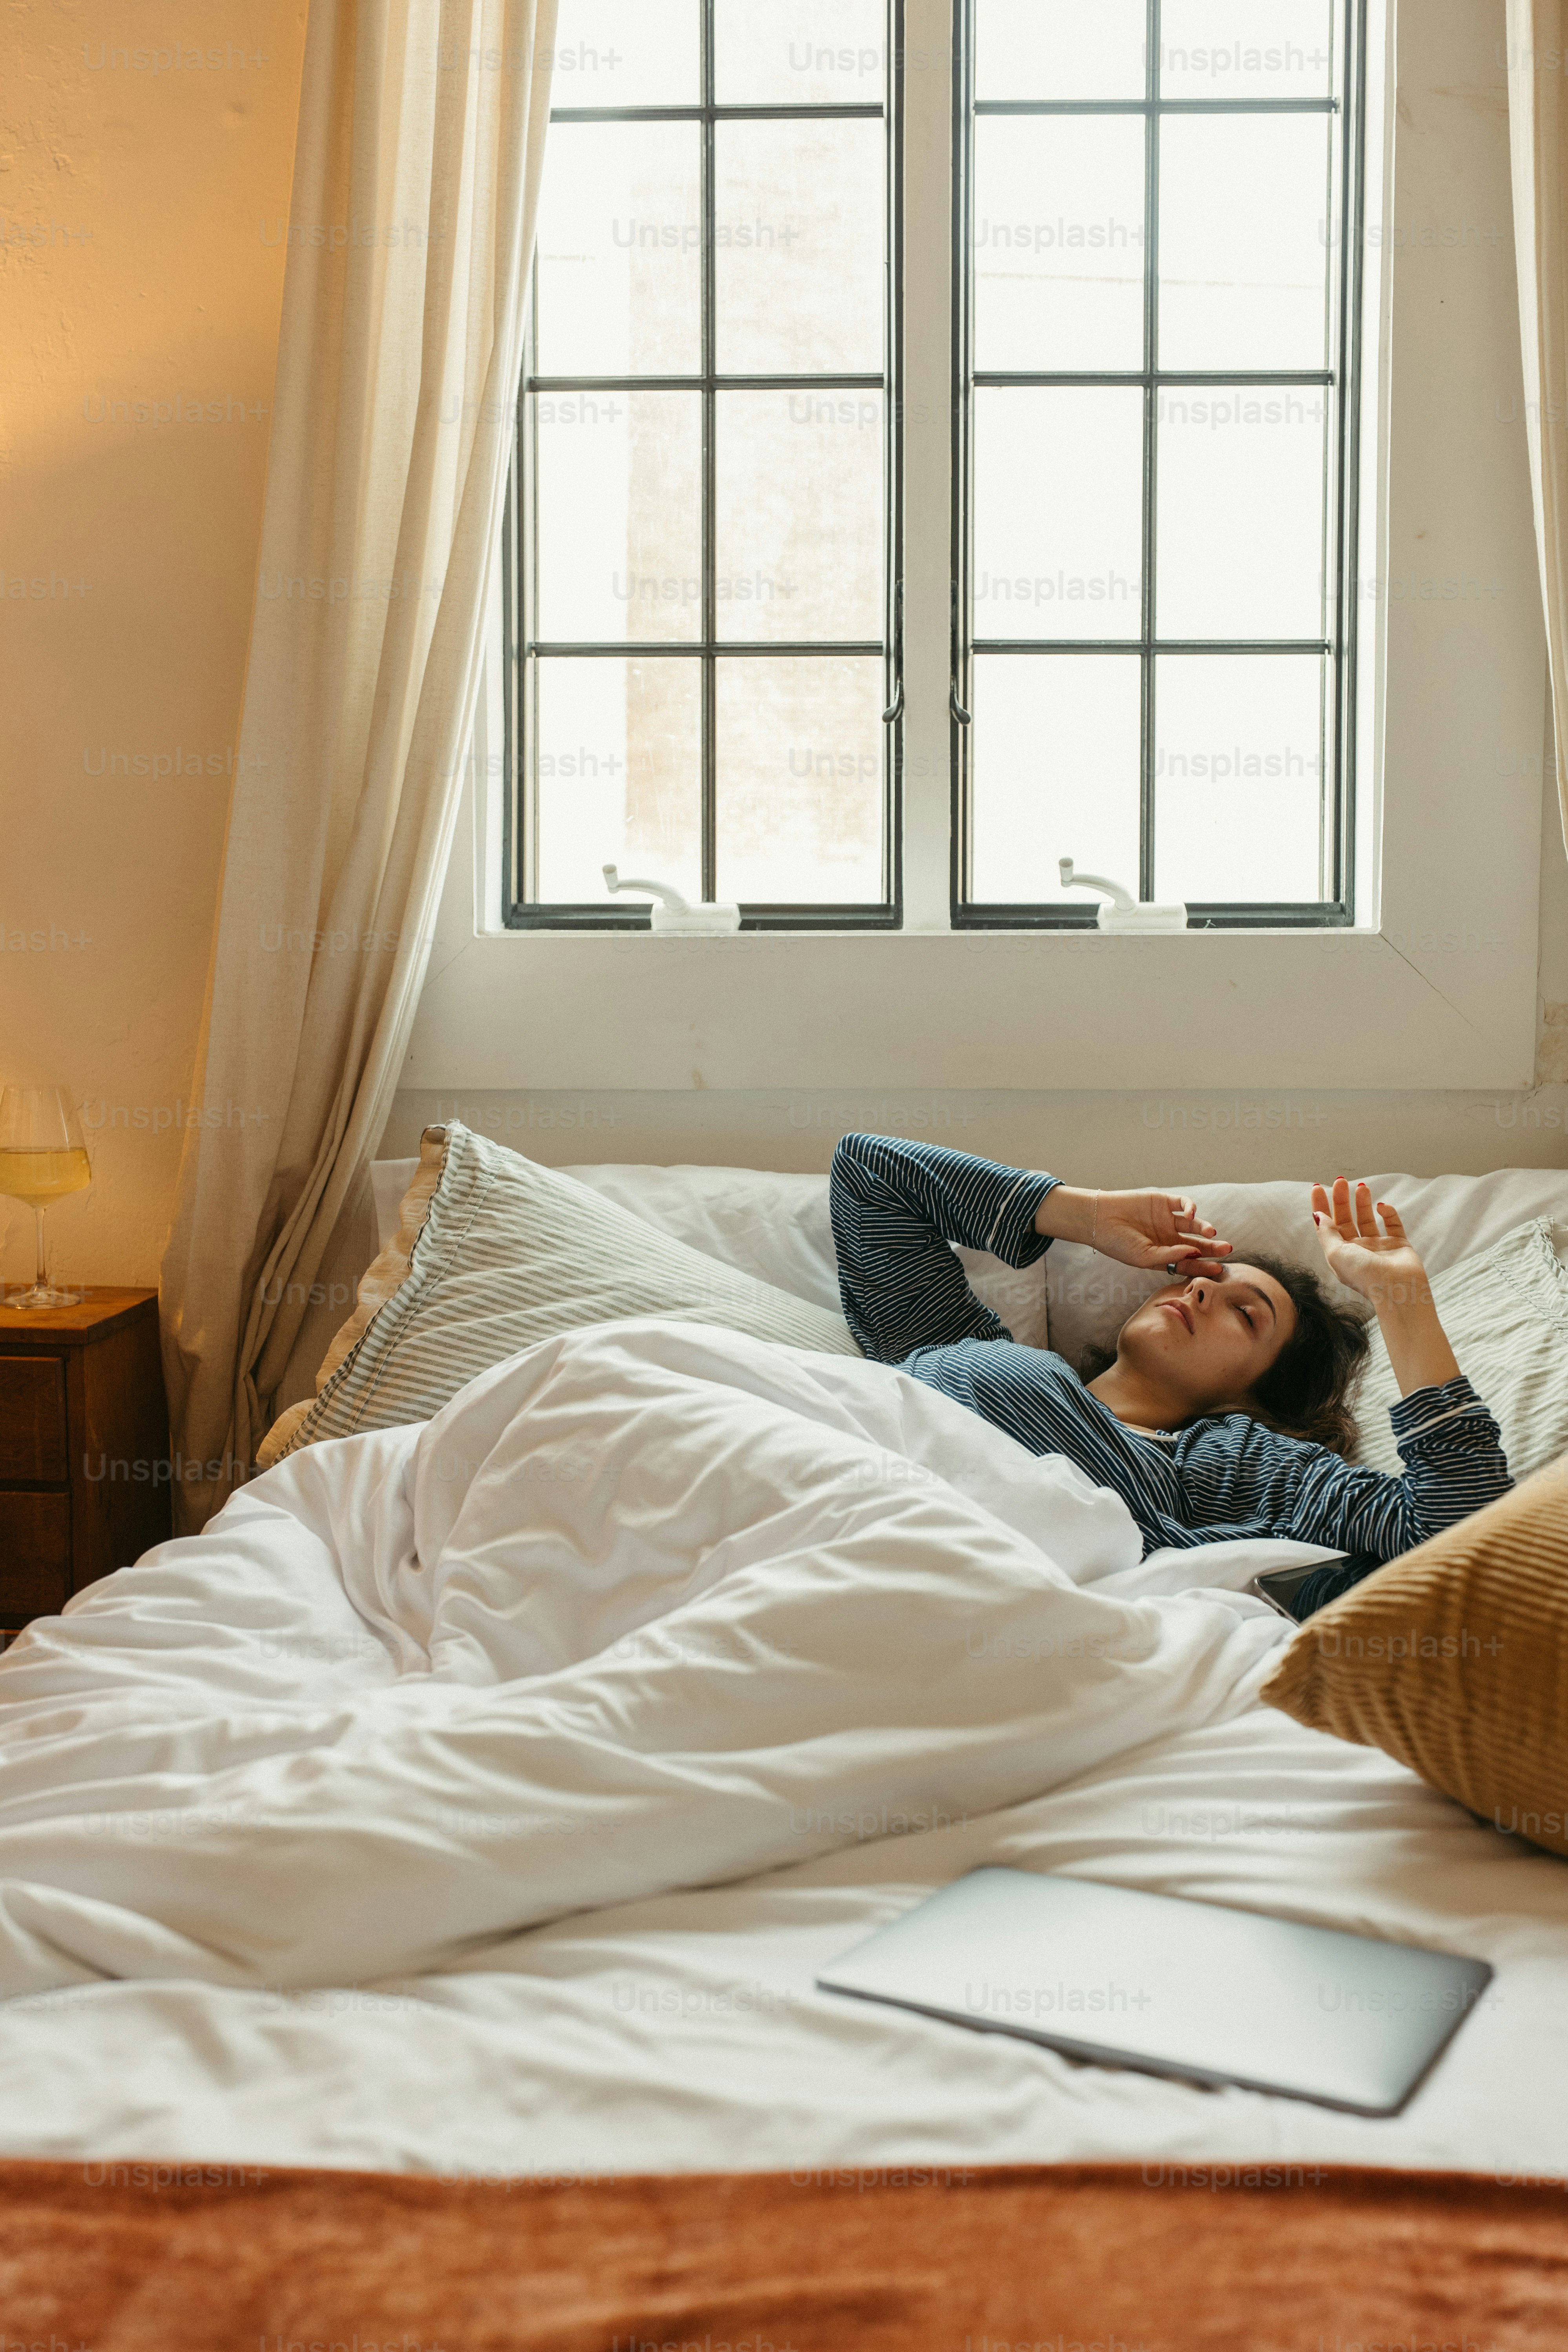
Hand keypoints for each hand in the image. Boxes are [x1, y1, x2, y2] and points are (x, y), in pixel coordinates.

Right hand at [1037, 1186, 1232, 1274]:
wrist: (1098, 1219)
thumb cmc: (1118, 1244)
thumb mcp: (1144, 1257)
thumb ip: (1169, 1257)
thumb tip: (1194, 1254)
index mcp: (1163, 1256)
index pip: (1189, 1263)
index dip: (1204, 1266)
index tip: (1218, 1269)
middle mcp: (1168, 1238)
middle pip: (1197, 1244)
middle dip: (1212, 1248)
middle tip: (1226, 1249)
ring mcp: (1166, 1220)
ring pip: (1194, 1225)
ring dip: (1204, 1228)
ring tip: (1210, 1232)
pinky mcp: (1163, 1202)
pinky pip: (1184, 1204)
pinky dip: (1191, 1208)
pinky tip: (1192, 1215)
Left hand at [1310, 1178, 1430, 1309]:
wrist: (1397, 1287)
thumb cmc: (1363, 1274)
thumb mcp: (1335, 1253)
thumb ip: (1326, 1233)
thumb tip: (1317, 1215)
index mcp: (1339, 1254)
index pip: (1326, 1226)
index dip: (1321, 1206)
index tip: (1318, 1186)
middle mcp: (1357, 1250)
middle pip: (1346, 1219)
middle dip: (1341, 1199)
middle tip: (1341, 1180)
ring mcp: (1378, 1247)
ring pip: (1367, 1219)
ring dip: (1363, 1202)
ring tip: (1361, 1186)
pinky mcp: (1398, 1244)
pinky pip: (1392, 1224)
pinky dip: (1388, 1212)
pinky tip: (1382, 1206)